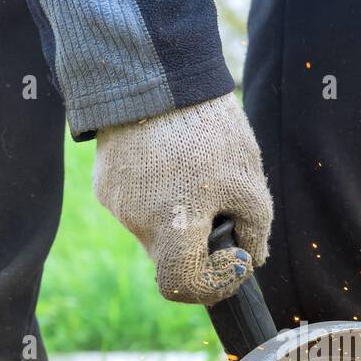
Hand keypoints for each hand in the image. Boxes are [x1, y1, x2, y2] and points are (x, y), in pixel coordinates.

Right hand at [93, 93, 272, 305]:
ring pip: (154, 229)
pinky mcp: (104, 182)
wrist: (152, 73)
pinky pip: (136, 204)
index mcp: (172, 230)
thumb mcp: (249, 180)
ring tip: (196, 172)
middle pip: (171, 258)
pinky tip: (172, 160)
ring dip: (179, 216)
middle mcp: (136, 224)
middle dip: (200, 243)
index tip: (232, 257)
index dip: (212, 283)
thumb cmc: (207, 130)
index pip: (182, 287)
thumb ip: (256, 229)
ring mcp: (115, 203)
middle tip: (222, 207)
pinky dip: (158, 195)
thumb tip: (252, 258)